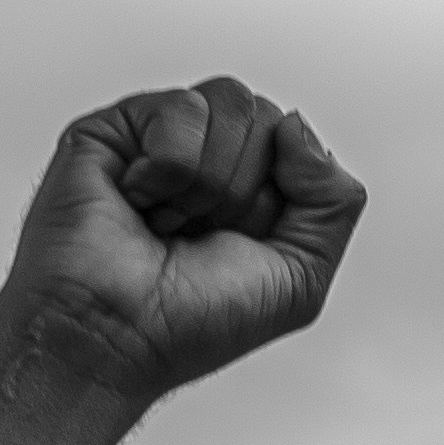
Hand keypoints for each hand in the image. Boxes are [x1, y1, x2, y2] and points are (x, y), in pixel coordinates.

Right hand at [0, 77, 363, 417]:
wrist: (113, 341)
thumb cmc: (187, 325)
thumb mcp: (301, 276)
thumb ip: (334, 198)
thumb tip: (294, 126)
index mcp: (246, 188)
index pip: (293, 141)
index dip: (279, 197)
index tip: (238, 244)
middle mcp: (201, 158)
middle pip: (266, 117)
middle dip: (245, 190)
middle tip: (195, 236)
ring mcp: (154, 141)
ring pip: (231, 103)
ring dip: (208, 181)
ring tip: (164, 222)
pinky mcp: (109, 130)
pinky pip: (180, 109)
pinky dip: (168, 167)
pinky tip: (136, 203)